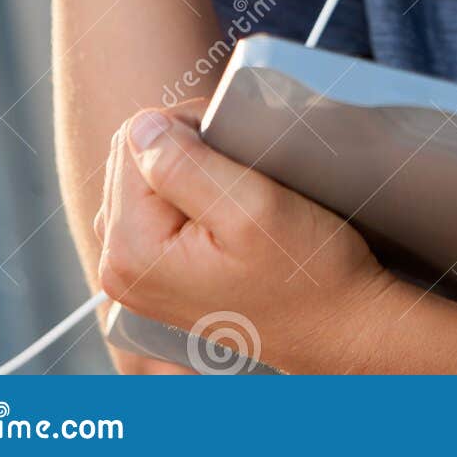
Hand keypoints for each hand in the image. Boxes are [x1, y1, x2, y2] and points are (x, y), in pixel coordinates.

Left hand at [93, 99, 394, 373]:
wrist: (337, 329)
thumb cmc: (306, 274)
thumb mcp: (252, 208)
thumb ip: (185, 165)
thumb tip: (141, 127)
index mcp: (132, 248)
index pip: (136, 137)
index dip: (190, 130)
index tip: (234, 158)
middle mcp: (119, 266)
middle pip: (132, 157)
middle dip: (185, 150)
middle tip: (240, 177)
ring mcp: (134, 275)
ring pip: (143, 178)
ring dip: (188, 172)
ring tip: (236, 198)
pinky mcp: (155, 276)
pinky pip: (153, 208)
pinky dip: (188, 197)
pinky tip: (223, 216)